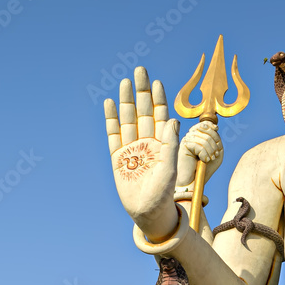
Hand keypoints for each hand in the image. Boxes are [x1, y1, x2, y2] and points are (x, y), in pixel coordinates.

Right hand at [105, 67, 179, 238]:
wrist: (148, 213)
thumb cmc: (164, 193)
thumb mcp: (170, 168)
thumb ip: (170, 144)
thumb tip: (174, 120)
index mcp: (163, 144)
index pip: (161, 116)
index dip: (159, 99)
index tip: (157, 82)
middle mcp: (147, 143)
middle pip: (144, 112)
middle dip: (142, 92)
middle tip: (140, 71)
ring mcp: (132, 148)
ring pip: (129, 119)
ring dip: (126, 101)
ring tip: (125, 82)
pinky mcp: (118, 157)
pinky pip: (113, 134)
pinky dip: (111, 119)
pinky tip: (110, 103)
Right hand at [176, 120, 223, 188]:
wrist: (193, 181)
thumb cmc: (205, 168)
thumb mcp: (216, 152)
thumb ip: (217, 139)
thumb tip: (215, 127)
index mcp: (197, 136)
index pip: (205, 123)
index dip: (212, 127)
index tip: (217, 133)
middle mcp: (190, 136)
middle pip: (206, 130)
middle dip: (214, 143)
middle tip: (214, 155)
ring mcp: (186, 140)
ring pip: (203, 138)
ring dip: (210, 150)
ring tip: (209, 159)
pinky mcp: (183, 146)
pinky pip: (198, 145)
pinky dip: (204, 154)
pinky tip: (203, 160)